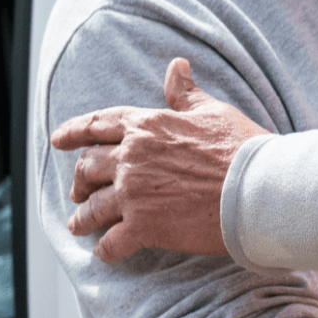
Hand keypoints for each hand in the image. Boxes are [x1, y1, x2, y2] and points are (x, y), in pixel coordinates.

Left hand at [51, 58, 266, 261]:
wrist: (260, 188)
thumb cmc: (242, 148)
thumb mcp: (213, 111)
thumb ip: (186, 93)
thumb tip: (176, 66)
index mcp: (145, 126)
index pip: (96, 125)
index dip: (72, 132)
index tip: (57, 140)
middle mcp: (131, 158)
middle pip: (87, 168)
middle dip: (79, 181)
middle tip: (79, 192)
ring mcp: (133, 195)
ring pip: (91, 209)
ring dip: (83, 219)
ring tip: (80, 225)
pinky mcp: (144, 227)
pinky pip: (110, 243)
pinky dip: (105, 249)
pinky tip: (106, 251)